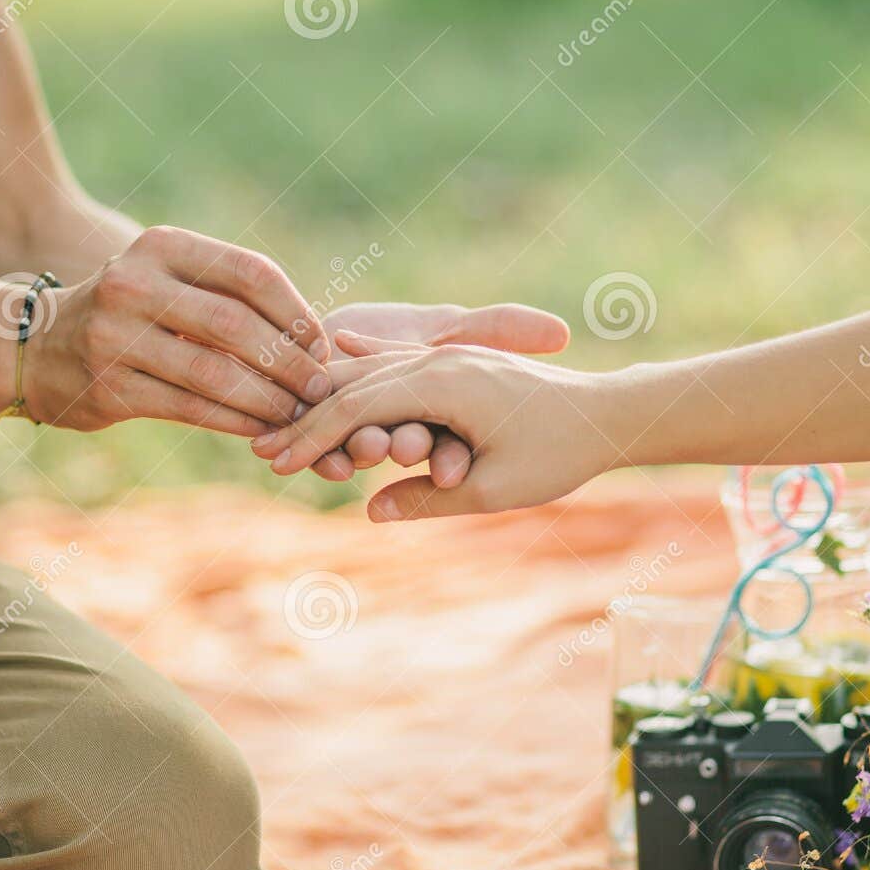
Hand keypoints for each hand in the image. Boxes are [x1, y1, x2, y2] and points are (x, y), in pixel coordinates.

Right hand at [22, 226, 330, 433]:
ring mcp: (115, 337)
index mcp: (162, 246)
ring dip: (269, 399)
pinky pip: (192, 408)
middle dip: (290, 362)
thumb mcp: (171, 281)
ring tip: (300, 413)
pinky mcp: (110, 388)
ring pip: (216, 373)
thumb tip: (316, 336)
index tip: (324, 346)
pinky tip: (264, 429)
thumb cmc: (132, 314)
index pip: (252, 274)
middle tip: (322, 388)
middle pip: (237, 325)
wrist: (38, 350)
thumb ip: (230, 295)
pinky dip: (237, 421)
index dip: (298, 313)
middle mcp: (134, 284)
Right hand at [252, 334, 620, 520]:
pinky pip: (396, 369)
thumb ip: (427, 499)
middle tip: (262, 449)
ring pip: (372, 372)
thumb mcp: (493, 489)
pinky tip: (328, 390)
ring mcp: (448, 357)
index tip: (276, 461)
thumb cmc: (558, 455)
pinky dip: (360, 383)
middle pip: (354, 384)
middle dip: (306, 417)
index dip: (312, 436)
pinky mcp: (456, 363)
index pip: (357, 406)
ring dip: (327, 401)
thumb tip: (369, 512)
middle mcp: (440, 361)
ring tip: (284, 429)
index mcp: (444, 383)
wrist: (608, 415)